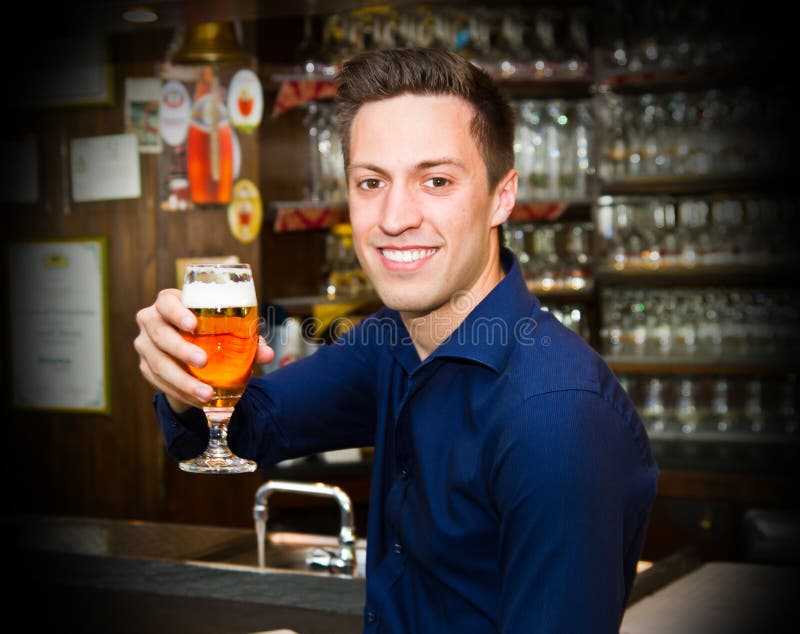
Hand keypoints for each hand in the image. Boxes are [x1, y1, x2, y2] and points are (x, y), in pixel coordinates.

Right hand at [134, 289, 273, 411]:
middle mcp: (151, 320)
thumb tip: (267, 354)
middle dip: (181, 349)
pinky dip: (180, 393)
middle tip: (204, 362)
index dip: (177, 312)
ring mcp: (145, 345)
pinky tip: (197, 400)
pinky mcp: (145, 367)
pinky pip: (159, 382)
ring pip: (158, 363)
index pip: (167, 302)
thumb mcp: (227, 328)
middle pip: (160, 334)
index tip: (194, 325)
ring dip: (182, 381)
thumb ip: (248, 338)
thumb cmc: (210, 329)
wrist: (187, 346)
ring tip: (206, 393)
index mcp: (170, 302)